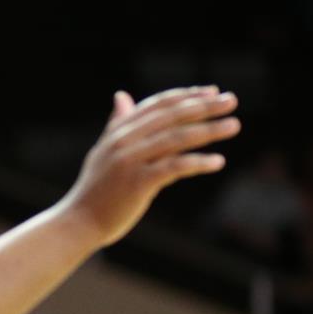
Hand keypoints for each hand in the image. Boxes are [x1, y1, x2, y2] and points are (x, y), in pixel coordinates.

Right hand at [60, 87, 239, 246]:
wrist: (79, 222)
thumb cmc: (95, 190)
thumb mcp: (104, 151)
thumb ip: (116, 124)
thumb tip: (121, 96)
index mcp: (118, 131)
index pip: (158, 105)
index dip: (186, 96)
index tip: (212, 91)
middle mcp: (123, 141)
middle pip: (171, 117)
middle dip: (204, 107)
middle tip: (232, 101)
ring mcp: (130, 161)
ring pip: (177, 138)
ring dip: (209, 130)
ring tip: (233, 125)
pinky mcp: (138, 183)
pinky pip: (175, 167)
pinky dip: (198, 162)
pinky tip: (217, 161)